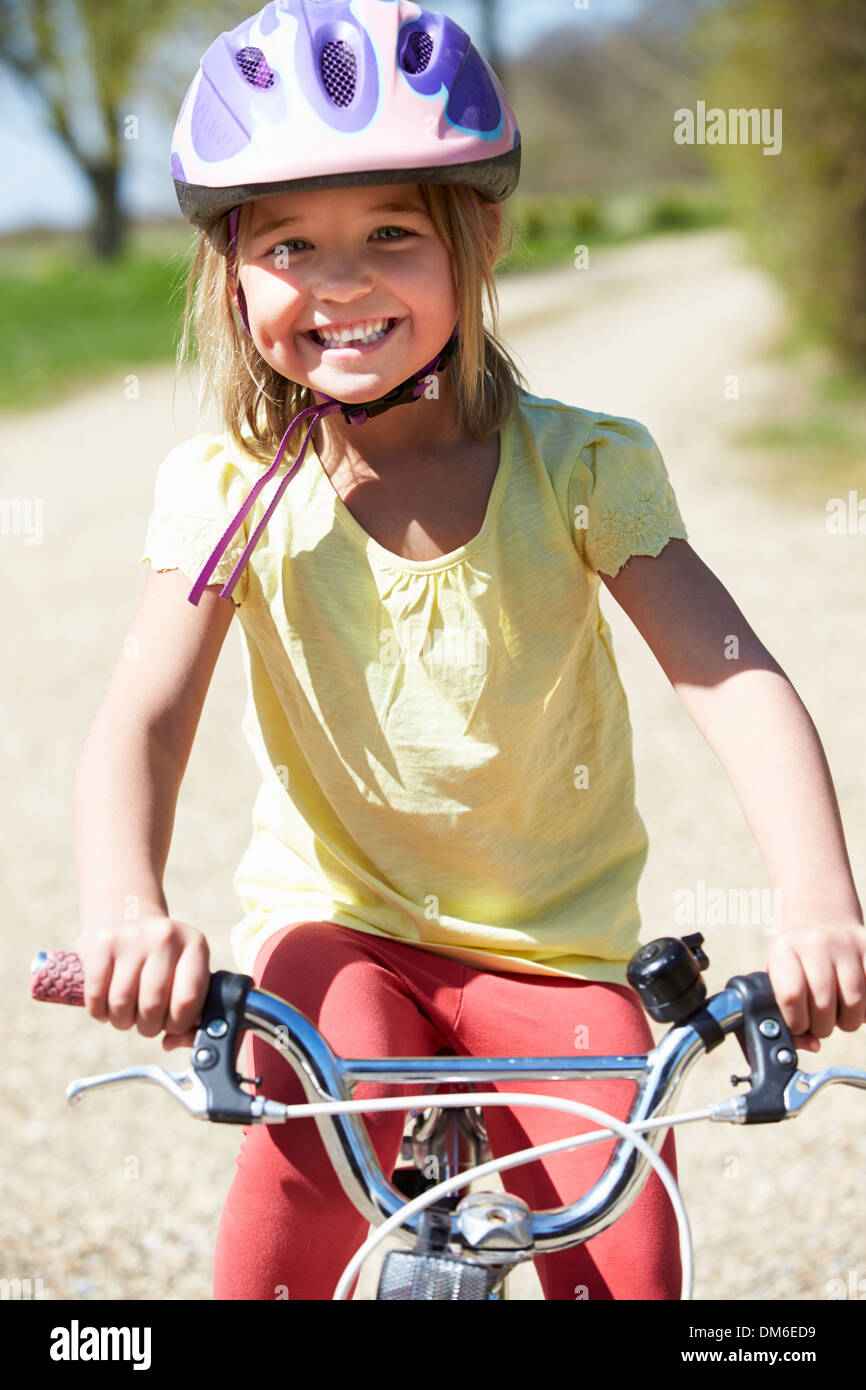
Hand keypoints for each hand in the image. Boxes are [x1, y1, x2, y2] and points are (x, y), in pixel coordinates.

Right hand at [75, 915, 209, 1043]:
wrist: (127, 916)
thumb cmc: (161, 961)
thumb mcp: (184, 973)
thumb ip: (190, 1012)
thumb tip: (174, 1042)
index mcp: (195, 945)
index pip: (188, 1000)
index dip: (177, 1024)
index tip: (170, 1026)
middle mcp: (166, 936)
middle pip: (153, 1005)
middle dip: (147, 1027)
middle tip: (145, 1023)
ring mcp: (133, 936)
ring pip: (122, 1003)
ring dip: (121, 1021)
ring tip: (125, 1014)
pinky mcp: (102, 942)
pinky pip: (96, 994)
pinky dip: (99, 1011)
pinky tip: (105, 1007)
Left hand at [764, 919, 865, 1052]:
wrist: (822, 923)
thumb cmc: (797, 965)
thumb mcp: (779, 980)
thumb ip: (785, 1016)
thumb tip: (812, 1045)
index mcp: (783, 950)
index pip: (790, 996)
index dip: (797, 1021)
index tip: (799, 1024)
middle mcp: (814, 942)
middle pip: (824, 1004)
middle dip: (823, 1026)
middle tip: (822, 1022)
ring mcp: (846, 942)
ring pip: (856, 1003)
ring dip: (849, 1021)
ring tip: (840, 1013)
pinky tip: (859, 1005)